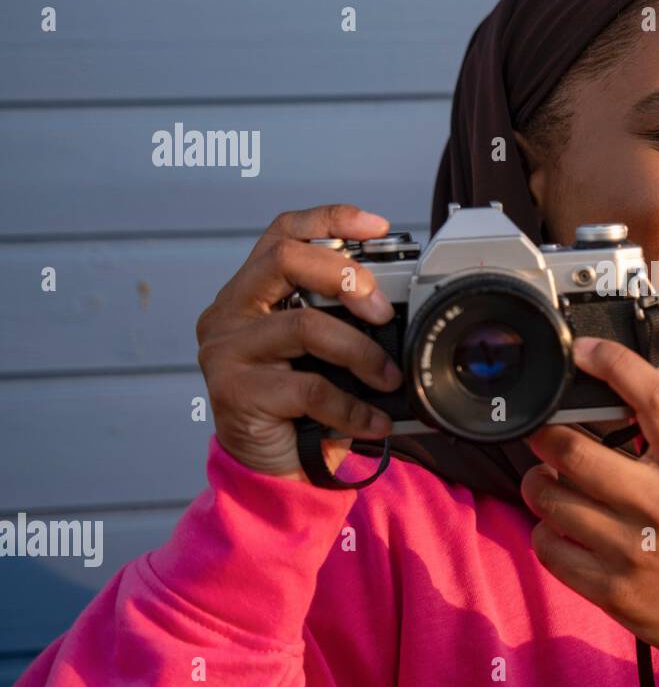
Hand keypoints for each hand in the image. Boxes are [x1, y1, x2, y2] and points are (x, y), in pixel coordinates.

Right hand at [196, 204, 403, 480]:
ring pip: (304, 326)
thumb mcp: (322, 351)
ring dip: (361, 352)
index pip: (283, 232)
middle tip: (383, 313)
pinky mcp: (235, 391)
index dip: (329, 219)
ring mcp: (226, 350)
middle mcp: (231, 310)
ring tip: (389, 378)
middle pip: (286, 260)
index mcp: (253, 290)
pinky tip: (374, 421)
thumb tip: (403, 306)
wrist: (272, 466)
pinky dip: (352, 406)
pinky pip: (309, 388)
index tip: (378, 226)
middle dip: (348, 277)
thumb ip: (343, 320)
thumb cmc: (300, 402)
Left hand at [522, 337, 658, 683]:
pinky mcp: (612, 590)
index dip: (614, 365)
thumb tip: (614, 395)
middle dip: (545, 435)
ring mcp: (634, 551)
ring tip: (548, 482)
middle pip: (576, 452)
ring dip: (539, 484)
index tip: (583, 351)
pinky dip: (545, 531)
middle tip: (542, 432)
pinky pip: (549, 547)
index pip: (656, 401)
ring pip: (551, 499)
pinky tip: (561, 528)